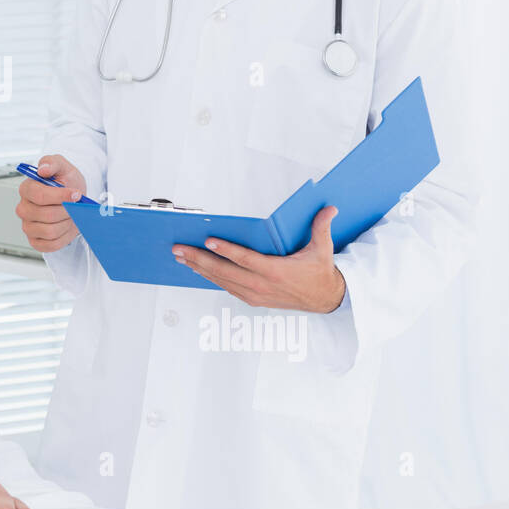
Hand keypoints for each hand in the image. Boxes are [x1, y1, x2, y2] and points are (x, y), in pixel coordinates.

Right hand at [16, 154, 85, 252]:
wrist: (73, 199)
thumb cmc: (66, 183)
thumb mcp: (63, 167)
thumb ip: (52, 163)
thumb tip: (42, 169)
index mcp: (27, 189)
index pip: (39, 195)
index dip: (60, 196)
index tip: (75, 194)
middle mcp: (24, 208)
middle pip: (46, 215)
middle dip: (67, 211)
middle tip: (75, 206)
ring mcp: (28, 226)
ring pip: (50, 231)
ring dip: (67, 223)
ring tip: (71, 215)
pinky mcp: (35, 241)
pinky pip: (51, 244)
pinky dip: (64, 237)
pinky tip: (66, 226)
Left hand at [171, 205, 346, 313]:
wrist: (325, 300)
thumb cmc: (319, 273)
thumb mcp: (323, 249)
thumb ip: (321, 226)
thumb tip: (329, 208)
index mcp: (276, 271)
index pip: (245, 259)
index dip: (225, 250)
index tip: (208, 241)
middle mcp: (262, 285)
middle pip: (224, 271)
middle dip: (198, 259)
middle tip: (179, 249)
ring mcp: (255, 294)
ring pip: (221, 281)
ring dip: (199, 268)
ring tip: (181, 258)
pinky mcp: (253, 299)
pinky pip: (227, 287)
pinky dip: (211, 278)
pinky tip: (198, 269)